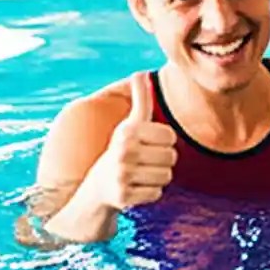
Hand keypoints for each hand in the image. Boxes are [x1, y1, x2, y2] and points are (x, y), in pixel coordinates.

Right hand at [81, 72, 177, 209]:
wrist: (97, 188)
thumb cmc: (121, 151)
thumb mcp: (129, 125)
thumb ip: (140, 100)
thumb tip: (140, 72)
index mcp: (127, 131)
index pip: (171, 136)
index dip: (164, 143)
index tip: (147, 145)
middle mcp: (122, 151)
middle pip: (172, 157)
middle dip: (162, 162)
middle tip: (144, 163)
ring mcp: (121, 175)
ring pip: (167, 176)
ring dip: (158, 178)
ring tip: (140, 175)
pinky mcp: (123, 197)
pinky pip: (157, 194)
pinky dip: (150, 194)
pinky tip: (136, 189)